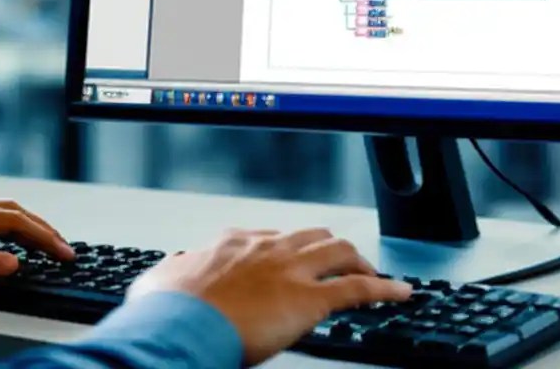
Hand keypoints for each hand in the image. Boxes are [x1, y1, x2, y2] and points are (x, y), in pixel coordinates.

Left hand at [0, 200, 75, 276]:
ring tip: (45, 243)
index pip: (6, 220)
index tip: (62, 251)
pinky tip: (7, 244)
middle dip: (39, 226)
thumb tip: (9, 262)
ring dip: (24, 225)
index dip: (39, 235)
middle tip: (64, 247)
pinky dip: (4, 230)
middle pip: (5, 209)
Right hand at [128, 228, 411, 365]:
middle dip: (329, 248)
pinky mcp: (309, 299)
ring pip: (339, 252)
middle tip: (340, 262)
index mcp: (230, 244)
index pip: (266, 237)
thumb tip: (169, 272)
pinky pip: (359, 288)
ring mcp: (289, 271)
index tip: (287, 261)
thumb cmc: (167, 310)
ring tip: (372, 273)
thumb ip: (172, 274)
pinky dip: (385, 289)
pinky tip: (401, 293)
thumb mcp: (159, 282)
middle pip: (310, 236)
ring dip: (359, 262)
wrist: (180, 324)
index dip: (283, 249)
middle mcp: (264, 248)